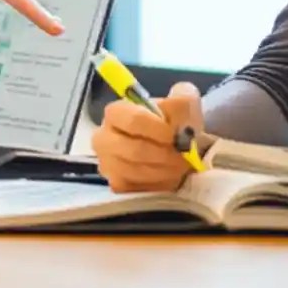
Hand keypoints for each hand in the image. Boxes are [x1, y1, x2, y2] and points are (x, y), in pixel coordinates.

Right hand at [91, 83, 205, 192]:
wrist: (174, 149)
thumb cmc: (173, 125)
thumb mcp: (183, 104)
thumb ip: (183, 98)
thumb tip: (178, 100)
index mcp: (116, 112)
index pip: (133, 120)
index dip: (158, 129)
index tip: (176, 136)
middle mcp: (103, 138)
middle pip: (135, 150)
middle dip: (165, 155)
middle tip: (184, 156)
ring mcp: (107, 163)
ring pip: (137, 171)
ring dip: (165, 170)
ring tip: (179, 166)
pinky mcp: (116, 185)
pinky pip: (137, 188)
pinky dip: (158, 184)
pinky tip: (168, 176)